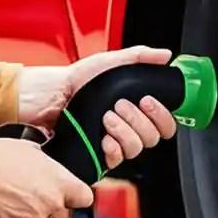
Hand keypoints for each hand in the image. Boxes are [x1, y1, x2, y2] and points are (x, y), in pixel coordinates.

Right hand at [0, 131, 94, 217]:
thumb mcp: (31, 149)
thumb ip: (49, 164)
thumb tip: (51, 168)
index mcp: (60, 181)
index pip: (85, 198)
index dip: (77, 196)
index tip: (71, 196)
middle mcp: (52, 203)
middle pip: (66, 216)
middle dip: (55, 210)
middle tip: (39, 199)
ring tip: (20, 204)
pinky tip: (11, 213)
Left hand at [18, 46, 178, 169]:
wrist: (51, 94)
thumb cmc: (78, 78)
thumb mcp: (110, 61)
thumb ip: (140, 57)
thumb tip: (165, 56)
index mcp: (136, 108)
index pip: (164, 123)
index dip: (162, 115)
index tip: (148, 100)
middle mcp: (128, 127)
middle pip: (153, 137)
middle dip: (139, 119)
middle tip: (120, 105)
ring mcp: (114, 142)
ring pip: (136, 148)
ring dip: (124, 131)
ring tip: (107, 116)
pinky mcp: (99, 154)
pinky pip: (116, 161)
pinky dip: (113, 149)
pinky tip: (104, 138)